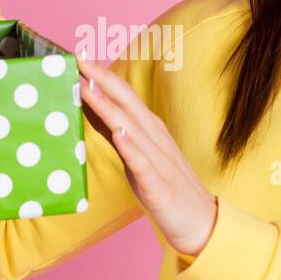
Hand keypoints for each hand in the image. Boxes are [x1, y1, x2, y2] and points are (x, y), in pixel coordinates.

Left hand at [75, 54, 218, 255]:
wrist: (200, 222)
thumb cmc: (165, 187)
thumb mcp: (136, 153)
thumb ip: (115, 130)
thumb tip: (90, 106)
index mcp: (150, 129)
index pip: (124, 96)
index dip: (102, 76)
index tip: (79, 57)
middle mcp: (155, 138)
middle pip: (127, 103)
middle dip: (103, 81)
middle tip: (79, 60)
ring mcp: (158, 160)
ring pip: (131, 127)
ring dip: (109, 106)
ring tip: (88, 88)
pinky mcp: (158, 184)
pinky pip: (143, 162)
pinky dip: (130, 146)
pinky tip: (118, 133)